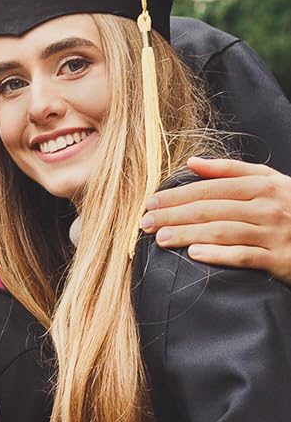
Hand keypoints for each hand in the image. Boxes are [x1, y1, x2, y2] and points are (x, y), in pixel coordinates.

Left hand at [143, 158, 290, 284]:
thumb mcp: (270, 182)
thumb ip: (232, 171)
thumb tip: (192, 162)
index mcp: (264, 185)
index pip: (212, 188)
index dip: (179, 195)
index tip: (151, 202)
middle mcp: (269, 207)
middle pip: (212, 209)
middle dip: (175, 215)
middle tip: (145, 223)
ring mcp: (276, 234)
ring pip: (224, 232)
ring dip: (188, 235)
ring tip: (161, 239)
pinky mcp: (281, 259)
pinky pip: (245, 256)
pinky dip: (219, 254)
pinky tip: (195, 254)